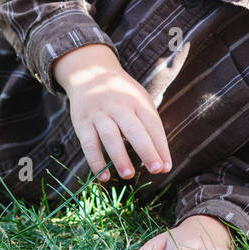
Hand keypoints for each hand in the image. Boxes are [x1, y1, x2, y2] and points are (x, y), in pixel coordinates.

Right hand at [52, 43, 171, 180]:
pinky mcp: (82, 123)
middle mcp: (119, 106)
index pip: (152, 125)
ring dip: (120, 157)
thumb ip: (150, 128)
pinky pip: (88, 143)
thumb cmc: (122, 95)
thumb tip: (162, 162)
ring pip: (110, 136)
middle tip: (155, 169)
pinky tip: (102, 176)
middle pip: (134, 129)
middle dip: (146, 150)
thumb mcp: (139, 101)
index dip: (160, 146)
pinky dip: (95, 160)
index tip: (166, 167)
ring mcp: (100, 114)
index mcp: (137, 101)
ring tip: (128, 175)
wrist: (89, 72)